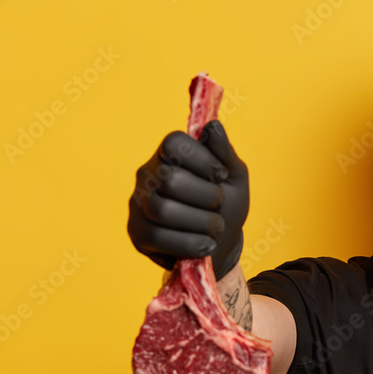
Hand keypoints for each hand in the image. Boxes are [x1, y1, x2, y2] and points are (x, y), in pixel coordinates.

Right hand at [128, 120, 248, 279]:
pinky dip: (190, 243)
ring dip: (201, 222)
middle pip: (170, 178)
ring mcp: (138, 204)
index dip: (202, 159)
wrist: (220, 246)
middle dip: (206, 196)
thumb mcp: (234, 179)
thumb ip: (225, 153)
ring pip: (163, 210)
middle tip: (219, 206)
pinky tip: (206, 245)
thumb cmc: (226, 207)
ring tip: (217, 228)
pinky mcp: (138, 234)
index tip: (221, 175)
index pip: (173, 142)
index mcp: (169, 156)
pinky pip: (158, 237)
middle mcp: (147, 175)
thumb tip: (213, 127)